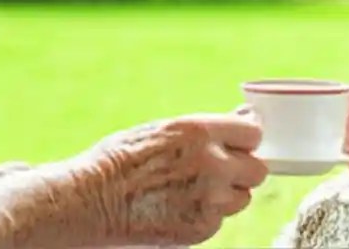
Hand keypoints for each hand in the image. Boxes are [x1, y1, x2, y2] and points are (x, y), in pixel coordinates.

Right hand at [75, 113, 269, 245]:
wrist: (90, 201)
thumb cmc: (121, 159)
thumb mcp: (164, 129)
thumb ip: (209, 128)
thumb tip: (247, 119)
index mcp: (201, 132)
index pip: (254, 134)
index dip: (244, 141)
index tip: (236, 145)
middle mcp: (212, 164)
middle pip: (258, 170)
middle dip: (241, 170)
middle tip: (218, 172)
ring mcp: (209, 199)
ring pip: (242, 198)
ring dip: (226, 195)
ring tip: (192, 191)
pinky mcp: (201, 228)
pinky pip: (221, 220)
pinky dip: (206, 216)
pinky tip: (179, 208)